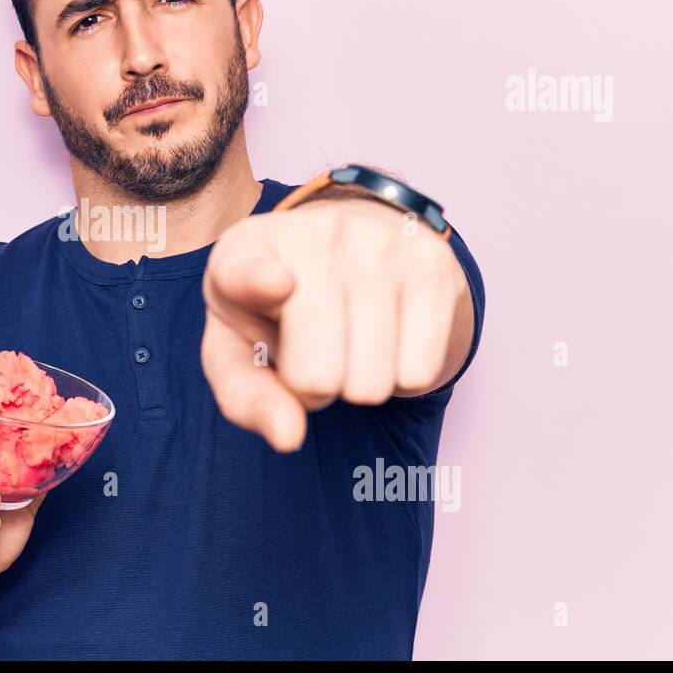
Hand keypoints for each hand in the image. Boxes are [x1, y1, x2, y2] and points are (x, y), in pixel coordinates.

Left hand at [201, 196, 472, 451]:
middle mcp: (314, 235)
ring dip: (358, 382)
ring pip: (372, 384)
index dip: (258, 282)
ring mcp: (379, 243)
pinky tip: (385, 335)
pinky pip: (418, 374)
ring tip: (347, 336)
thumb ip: (248, 398)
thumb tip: (289, 437)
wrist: (352, 244)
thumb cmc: (279, 311)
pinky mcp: (432, 263)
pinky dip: (400, 375)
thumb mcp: (240, 350)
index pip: (248, 272)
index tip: (276, 282)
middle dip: (313, 387)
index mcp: (245, 252)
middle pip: (318, 377)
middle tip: (311, 347)